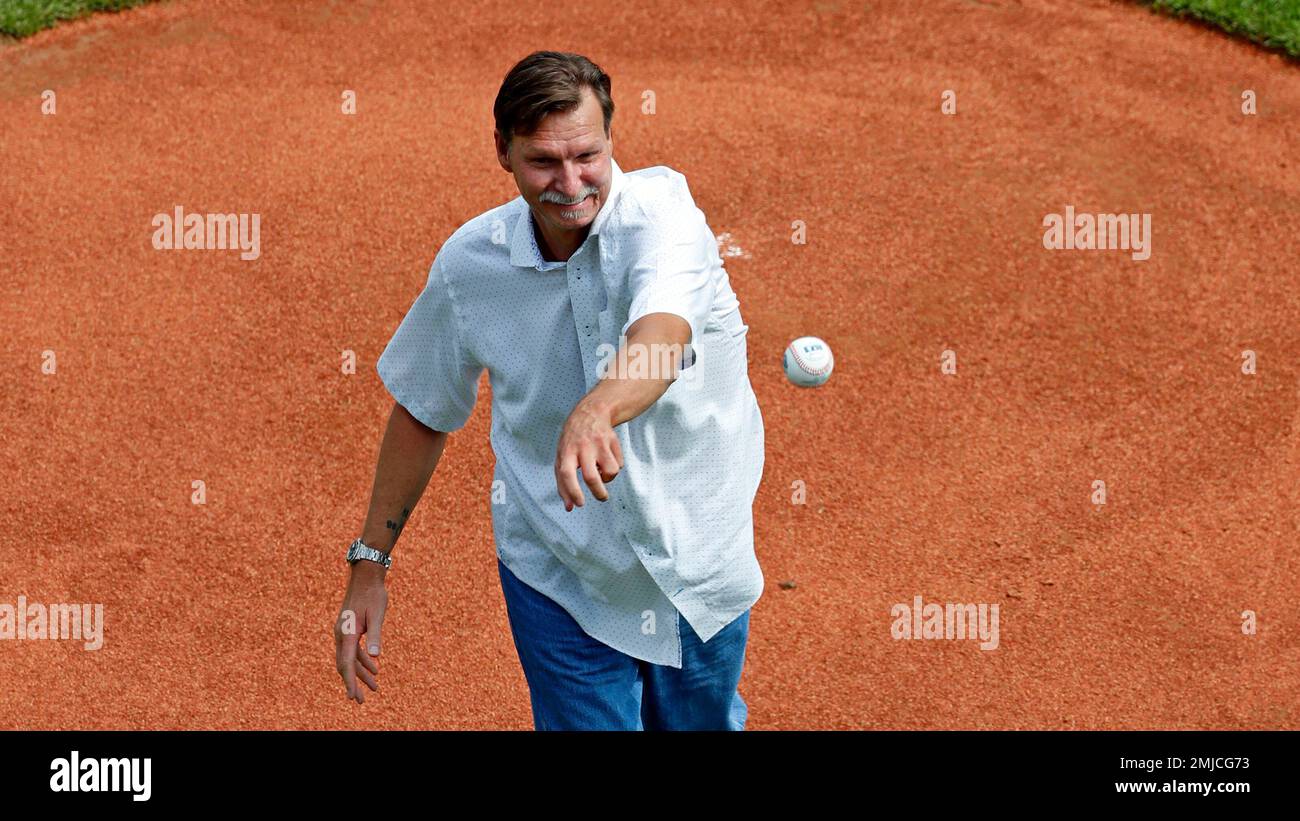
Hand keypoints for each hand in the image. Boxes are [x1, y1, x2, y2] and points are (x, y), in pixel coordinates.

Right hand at [334, 561, 387, 704]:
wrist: (366, 576)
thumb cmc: (373, 594)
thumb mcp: (377, 615)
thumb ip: (375, 635)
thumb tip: (376, 656)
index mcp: (347, 633)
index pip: (346, 663)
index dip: (350, 682)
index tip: (353, 697)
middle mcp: (341, 634)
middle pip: (346, 665)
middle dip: (354, 683)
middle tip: (362, 701)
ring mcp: (344, 632)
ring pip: (350, 658)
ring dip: (361, 673)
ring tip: (374, 688)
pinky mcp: (349, 629)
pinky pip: (354, 650)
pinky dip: (363, 660)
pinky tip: (374, 668)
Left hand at [555, 398, 622, 510]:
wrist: (591, 412)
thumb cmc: (572, 441)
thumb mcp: (562, 458)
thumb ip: (563, 484)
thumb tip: (570, 507)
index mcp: (567, 451)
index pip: (567, 474)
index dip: (573, 491)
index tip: (579, 504)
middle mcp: (583, 447)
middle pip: (591, 477)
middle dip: (598, 492)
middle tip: (601, 498)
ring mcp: (599, 443)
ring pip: (610, 471)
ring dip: (608, 478)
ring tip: (603, 473)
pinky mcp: (613, 441)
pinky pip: (619, 464)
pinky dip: (615, 468)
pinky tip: (607, 460)